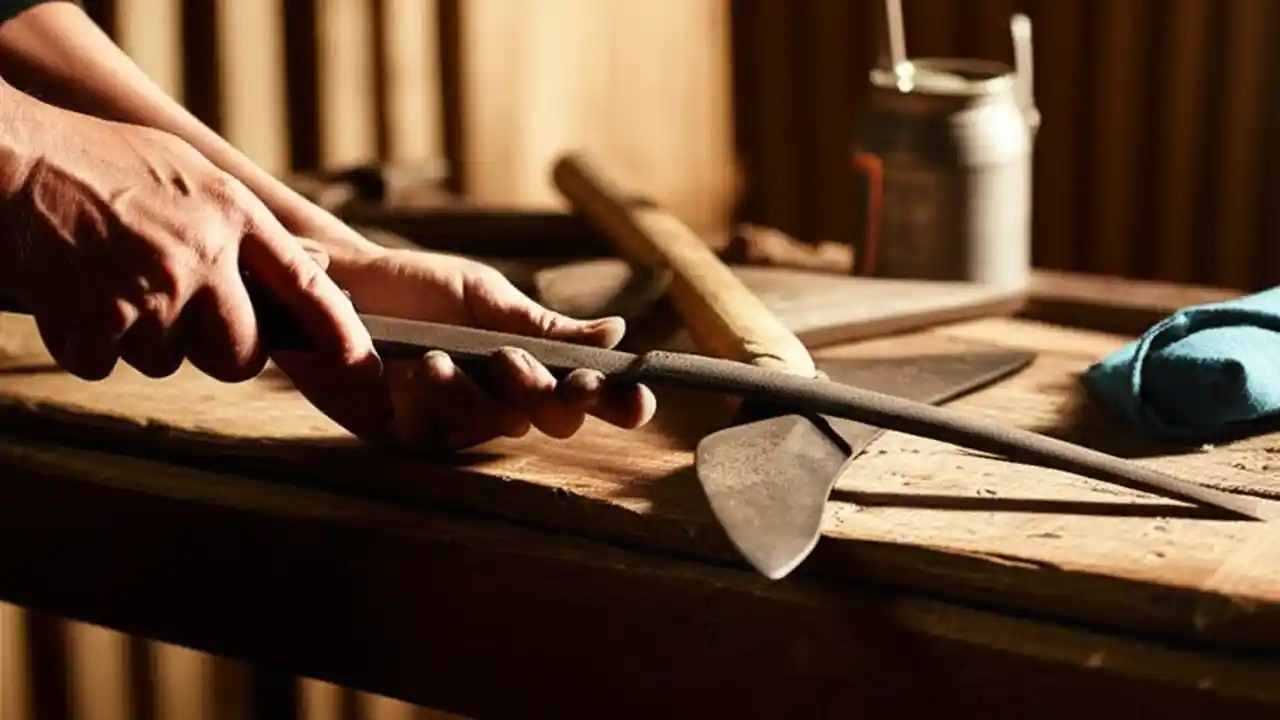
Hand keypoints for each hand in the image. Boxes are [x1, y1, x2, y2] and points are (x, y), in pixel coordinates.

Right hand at [0, 89, 377, 385]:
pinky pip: (107, 364)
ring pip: (167, 361)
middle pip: (240, 354)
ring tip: (106, 278)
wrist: (6, 158)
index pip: (306, 287)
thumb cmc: (93, 161)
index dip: (340, 334)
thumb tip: (295, 269)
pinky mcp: (100, 321)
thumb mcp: (187, 172)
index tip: (363, 367)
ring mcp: (153, 292)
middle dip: (214, 350)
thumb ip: (237, 225)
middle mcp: (203, 257)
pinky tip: (72, 296)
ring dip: (137, 338)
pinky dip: (85, 343)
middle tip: (176, 313)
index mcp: (231, 216)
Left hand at [269, 234, 657, 452]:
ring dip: (476, 394)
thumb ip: (545, 324)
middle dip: (546, 394)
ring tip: (444, 358)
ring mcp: (456, 423)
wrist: (336, 281)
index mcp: (531, 367)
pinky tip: (416, 369)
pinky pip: (435, 432)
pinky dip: (429, 399)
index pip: (586, 394)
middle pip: (552, 420)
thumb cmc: (416, 286)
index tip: (636, 397)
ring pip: (494, 427)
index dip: (615, 401)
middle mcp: (501, 403)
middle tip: (522, 365)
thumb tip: (617, 332)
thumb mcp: (485, 297)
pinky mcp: (406, 435)